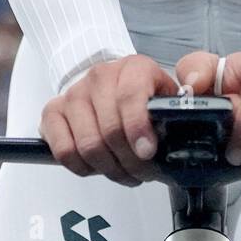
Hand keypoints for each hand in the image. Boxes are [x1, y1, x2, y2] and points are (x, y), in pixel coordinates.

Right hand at [40, 55, 179, 186]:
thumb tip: (188, 126)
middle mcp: (100, 77)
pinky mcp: (52, 112)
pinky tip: (98, 165)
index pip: (130, 96)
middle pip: (110, 129)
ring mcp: (74, 93)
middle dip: (129, 161)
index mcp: (133, 68)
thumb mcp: (167, 96)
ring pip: (88, 145)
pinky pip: (64, 151)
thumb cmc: (141, 95)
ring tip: (124, 171)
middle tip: (142, 172)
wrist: (109, 83)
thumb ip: (179, 108)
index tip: (147, 152)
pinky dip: (83, 167)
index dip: (138, 128)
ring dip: (109, 168)